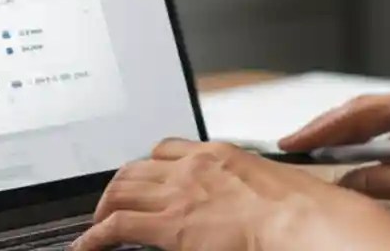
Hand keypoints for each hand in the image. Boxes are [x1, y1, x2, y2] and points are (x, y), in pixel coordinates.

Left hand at [74, 138, 389, 250]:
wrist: (300, 221)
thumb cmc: (300, 209)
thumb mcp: (270, 182)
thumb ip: (248, 183)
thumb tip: (248, 200)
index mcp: (218, 154)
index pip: (168, 149)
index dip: (150, 165)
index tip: (146, 177)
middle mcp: (192, 167)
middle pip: (137, 167)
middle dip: (121, 185)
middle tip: (114, 202)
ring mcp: (178, 194)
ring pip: (122, 190)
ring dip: (105, 207)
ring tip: (98, 223)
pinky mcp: (168, 225)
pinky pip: (117, 226)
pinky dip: (95, 236)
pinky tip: (88, 245)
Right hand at [279, 77, 389, 220]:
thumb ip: (388, 181)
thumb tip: (349, 182)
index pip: (359, 114)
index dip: (321, 130)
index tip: (290, 144)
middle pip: (367, 108)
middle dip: (330, 128)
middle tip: (295, 146)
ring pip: (385, 113)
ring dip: (353, 132)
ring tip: (321, 150)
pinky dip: (378, 135)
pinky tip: (366, 150)